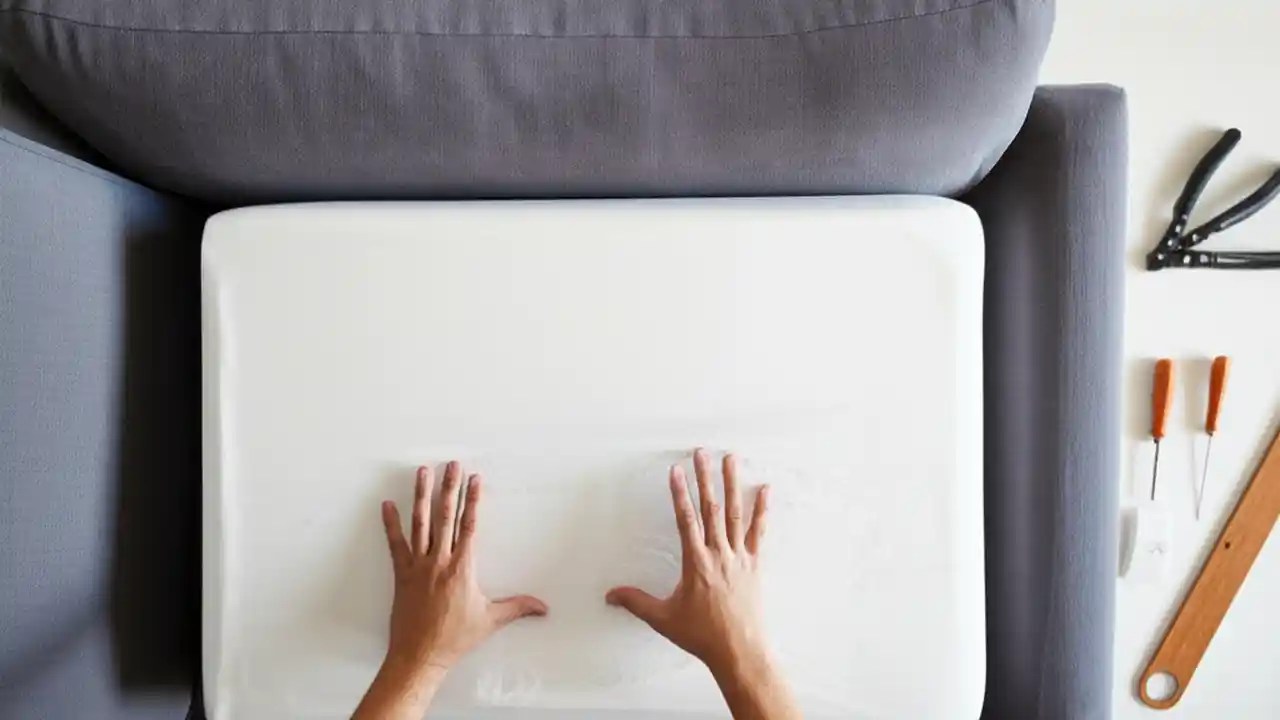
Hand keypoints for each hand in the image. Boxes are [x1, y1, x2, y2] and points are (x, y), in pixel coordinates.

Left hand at [353, 462, 546, 719]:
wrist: (420, 655)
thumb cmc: (455, 638)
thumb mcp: (490, 620)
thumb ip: (517, 608)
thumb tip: (543, 607)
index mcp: (462, 567)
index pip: (469, 525)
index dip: (473, 500)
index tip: (475, 479)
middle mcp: (439, 560)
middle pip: (445, 515)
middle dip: (449, 487)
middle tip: (451, 464)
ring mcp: (418, 566)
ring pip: (420, 523)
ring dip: (421, 495)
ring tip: (422, 472)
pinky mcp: (401, 574)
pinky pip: (395, 543)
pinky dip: (391, 523)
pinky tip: (387, 505)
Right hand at [606, 449, 769, 670]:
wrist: (739, 651)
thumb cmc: (702, 635)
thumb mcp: (663, 618)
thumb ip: (636, 602)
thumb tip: (611, 595)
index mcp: (696, 562)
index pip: (686, 519)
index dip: (679, 493)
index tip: (676, 470)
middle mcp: (719, 554)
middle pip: (711, 508)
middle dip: (705, 478)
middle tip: (702, 453)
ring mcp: (740, 557)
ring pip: (736, 513)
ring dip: (733, 484)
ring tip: (731, 459)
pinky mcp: (755, 564)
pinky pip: (760, 532)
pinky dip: (763, 510)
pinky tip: (765, 489)